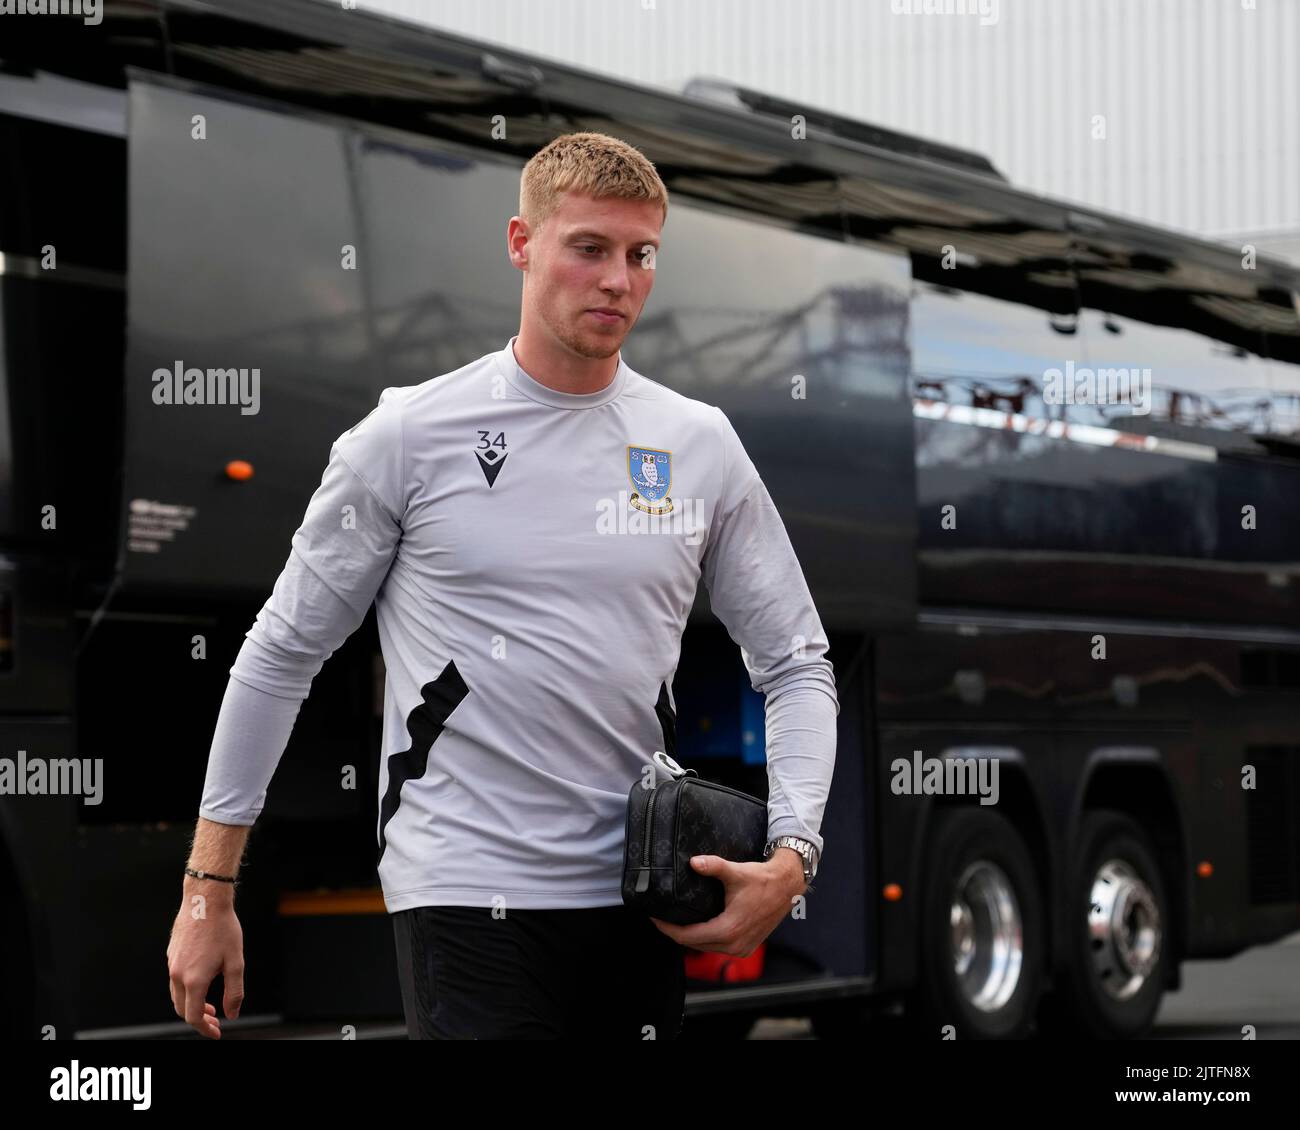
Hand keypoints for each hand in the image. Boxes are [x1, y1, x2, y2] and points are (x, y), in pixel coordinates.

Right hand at [166, 890, 244, 1038]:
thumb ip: (234, 992)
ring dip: (192, 1005)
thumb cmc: (223, 928)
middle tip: (216, 1020)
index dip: (205, 1029)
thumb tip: (232, 1014)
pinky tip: (202, 983)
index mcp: (194, 980)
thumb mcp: (235, 962)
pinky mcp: (171, 955)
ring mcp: (171, 965)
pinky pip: (175, 981)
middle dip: (199, 1020)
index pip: (194, 1016)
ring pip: (177, 996)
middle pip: (182, 1010)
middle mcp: (177, 975)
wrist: (204, 900)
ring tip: (211, 1005)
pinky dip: (187, 991)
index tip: (217, 1033)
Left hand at [649, 850, 806, 956]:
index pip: (688, 936)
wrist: (787, 886)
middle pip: (694, 945)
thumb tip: (693, 862)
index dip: (668, 928)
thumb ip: (713, 866)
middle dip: (675, 933)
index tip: (654, 918)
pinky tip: (696, 927)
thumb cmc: (762, 879)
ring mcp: (742, 948)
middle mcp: (734, 944)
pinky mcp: (746, 947)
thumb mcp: (736, 872)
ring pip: (706, 947)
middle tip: (660, 918)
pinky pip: (718, 947)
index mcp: (729, 930)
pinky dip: (705, 939)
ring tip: (674, 922)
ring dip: (690, 937)